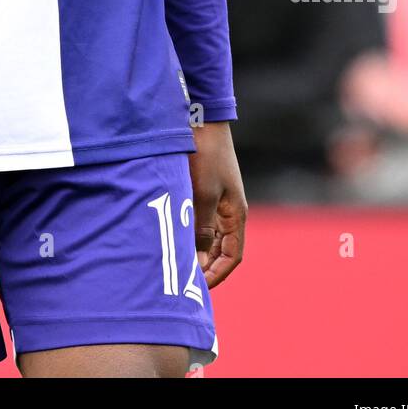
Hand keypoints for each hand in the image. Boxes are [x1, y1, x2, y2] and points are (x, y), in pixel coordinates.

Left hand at [188, 121, 246, 290]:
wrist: (200, 120)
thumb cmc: (205, 155)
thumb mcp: (203, 193)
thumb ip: (201, 227)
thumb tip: (197, 259)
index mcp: (236, 214)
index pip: (233, 256)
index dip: (218, 274)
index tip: (199, 288)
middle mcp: (229, 211)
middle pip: (221, 250)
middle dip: (205, 267)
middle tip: (183, 281)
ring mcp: (217, 200)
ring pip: (209, 236)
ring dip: (196, 252)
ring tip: (175, 264)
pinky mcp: (204, 191)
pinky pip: (199, 221)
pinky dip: (189, 234)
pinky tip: (172, 238)